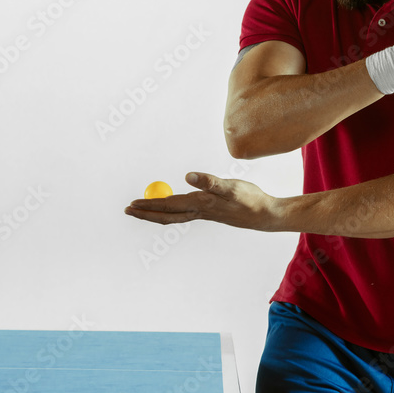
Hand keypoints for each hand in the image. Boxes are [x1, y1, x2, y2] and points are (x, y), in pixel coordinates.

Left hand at [124, 172, 282, 231]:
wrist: (265, 215)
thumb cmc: (250, 200)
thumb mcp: (230, 187)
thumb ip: (209, 181)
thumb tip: (187, 177)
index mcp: (200, 204)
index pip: (168, 206)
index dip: (149, 206)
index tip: (132, 205)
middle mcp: (199, 211)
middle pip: (167, 214)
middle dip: (146, 213)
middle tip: (128, 210)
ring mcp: (205, 212)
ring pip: (174, 215)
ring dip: (157, 212)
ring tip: (144, 208)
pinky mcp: (211, 211)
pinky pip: (184, 212)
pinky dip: (172, 210)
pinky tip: (173, 205)